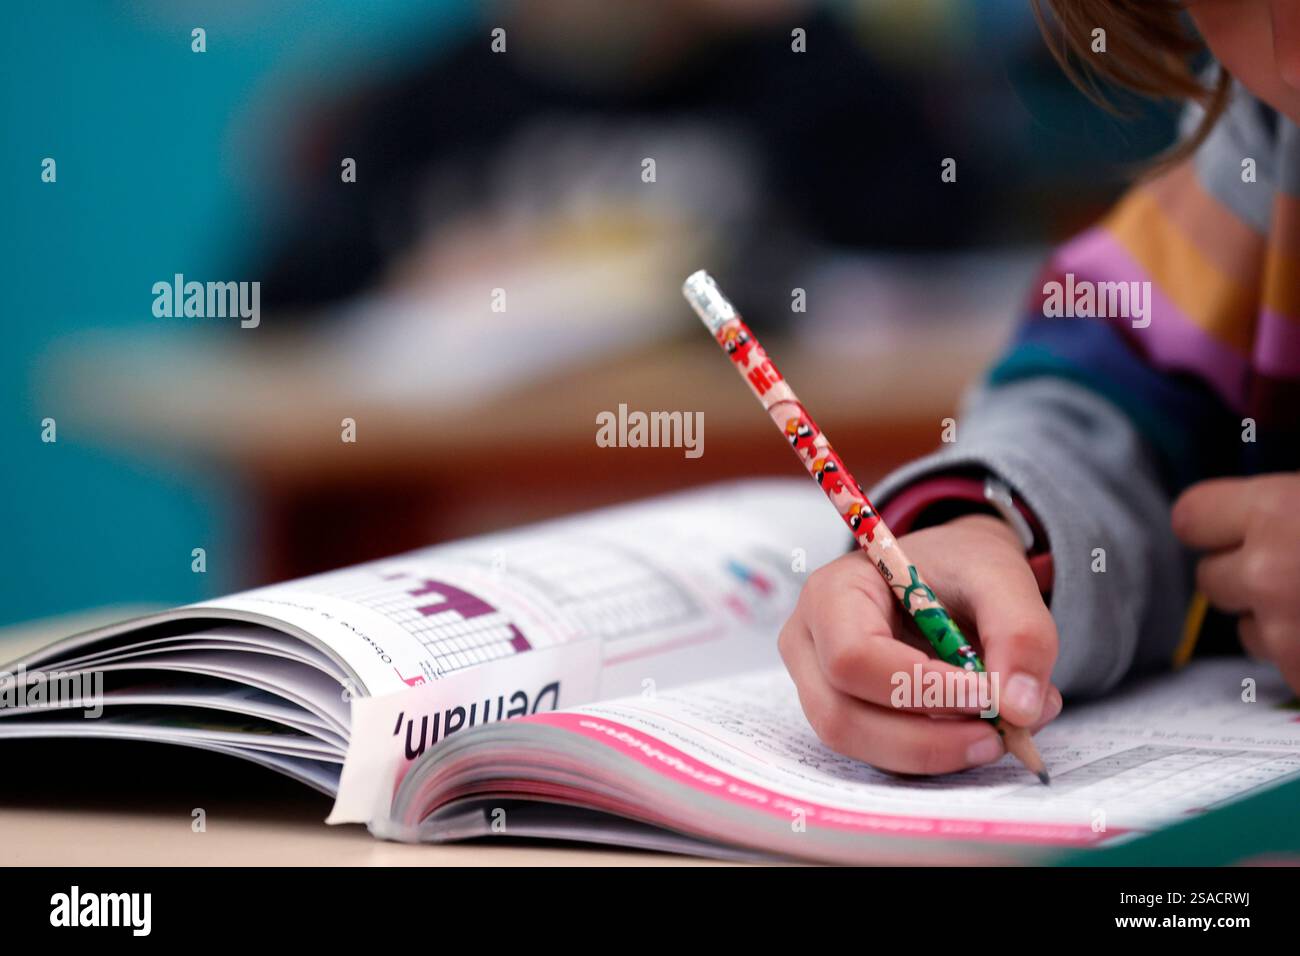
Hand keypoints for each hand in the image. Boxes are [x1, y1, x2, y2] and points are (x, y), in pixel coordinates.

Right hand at [778, 513, 1061, 774]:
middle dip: (926, 738)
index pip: (852, 656)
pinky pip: (877, 754)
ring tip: (996, 735)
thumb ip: (1021, 632)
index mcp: (832, 592)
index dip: (919, 686)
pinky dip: (932, 756)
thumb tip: (1020, 707)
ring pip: (857, 745)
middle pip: (842, 715)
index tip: (986, 695)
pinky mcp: (844, 715)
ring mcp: (818, 686)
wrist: (951, 574)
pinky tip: (973, 733)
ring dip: (932, 753)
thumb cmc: (960, 567)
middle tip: (999, 736)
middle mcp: (809, 643)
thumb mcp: (1000, 576)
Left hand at [1172, 473, 1299, 690]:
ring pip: (1247, 630)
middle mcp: (1268, 572)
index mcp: (1278, 511)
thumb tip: (1238, 519)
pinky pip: (1284, 666)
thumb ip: (1277, 507)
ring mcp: (1285, 633)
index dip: (1215, 525)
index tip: (1240, 528)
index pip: (1189, 517)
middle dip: (1246, 577)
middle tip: (1298, 568)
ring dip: (1278, 622)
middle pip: (1210, 578)